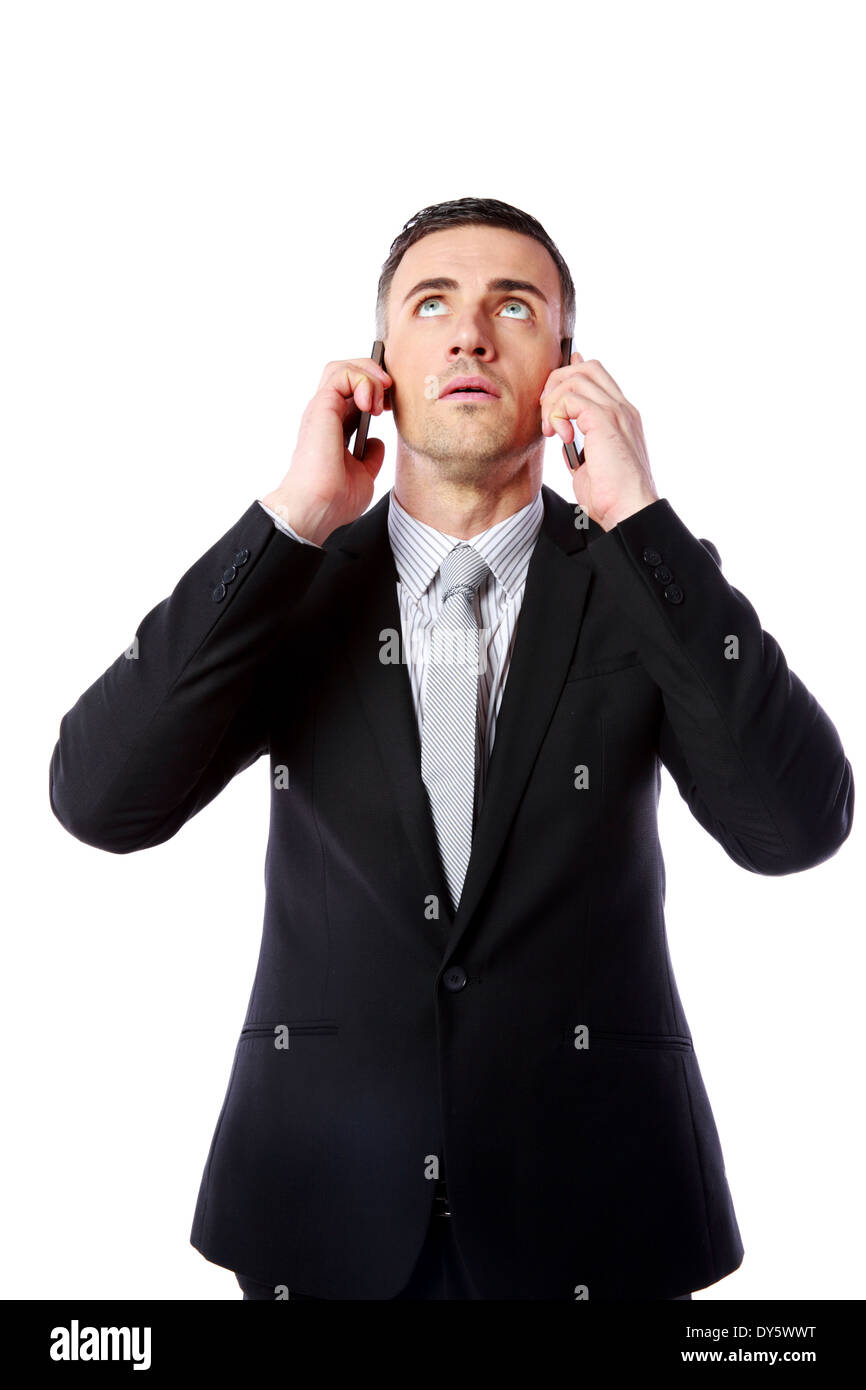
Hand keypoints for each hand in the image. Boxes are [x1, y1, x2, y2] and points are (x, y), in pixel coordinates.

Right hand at [261, 356, 392, 545]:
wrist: (318, 508)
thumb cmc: (334, 500)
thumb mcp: (364, 476)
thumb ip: (371, 457)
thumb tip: (378, 442)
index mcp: (334, 428)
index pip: (352, 392)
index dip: (375, 390)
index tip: (391, 406)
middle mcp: (326, 415)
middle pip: (346, 372)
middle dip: (373, 374)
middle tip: (389, 394)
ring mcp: (322, 410)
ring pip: (343, 368)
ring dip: (368, 375)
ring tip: (380, 400)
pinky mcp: (322, 407)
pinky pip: (343, 374)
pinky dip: (362, 381)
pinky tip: (371, 404)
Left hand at [540, 353, 658, 530]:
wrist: (629, 511)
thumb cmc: (612, 498)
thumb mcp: (590, 466)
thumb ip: (581, 446)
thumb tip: (566, 438)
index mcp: (622, 417)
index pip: (596, 377)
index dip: (569, 379)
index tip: (550, 404)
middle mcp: (622, 409)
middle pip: (586, 367)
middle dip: (557, 384)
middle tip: (547, 417)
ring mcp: (616, 412)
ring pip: (575, 377)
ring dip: (553, 402)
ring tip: (551, 431)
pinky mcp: (604, 420)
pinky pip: (571, 397)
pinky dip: (557, 414)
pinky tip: (561, 437)